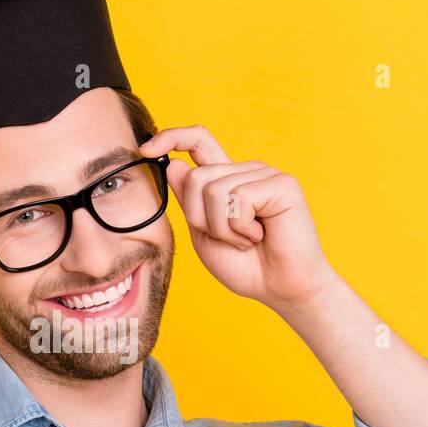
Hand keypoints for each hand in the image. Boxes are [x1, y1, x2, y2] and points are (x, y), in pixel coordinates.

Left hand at [138, 125, 335, 310]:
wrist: (279, 288)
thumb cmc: (245, 266)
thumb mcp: (203, 234)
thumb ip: (189, 202)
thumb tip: (175, 164)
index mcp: (225, 179)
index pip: (197, 142)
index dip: (171, 138)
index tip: (145, 149)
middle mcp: (245, 171)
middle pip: (196, 177)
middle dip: (200, 217)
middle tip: (228, 239)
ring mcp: (265, 174)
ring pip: (213, 189)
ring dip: (222, 228)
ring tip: (246, 240)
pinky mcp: (282, 184)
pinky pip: (238, 198)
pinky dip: (240, 227)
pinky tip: (259, 236)